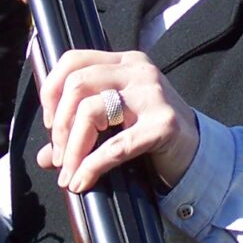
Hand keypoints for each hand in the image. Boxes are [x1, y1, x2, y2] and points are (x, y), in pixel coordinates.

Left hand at [38, 49, 198, 192]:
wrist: (199, 153)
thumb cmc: (151, 135)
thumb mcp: (114, 125)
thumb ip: (79, 133)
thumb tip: (44, 157)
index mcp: (125, 62)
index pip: (73, 60)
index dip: (52, 91)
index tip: (50, 124)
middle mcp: (138, 71)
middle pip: (77, 85)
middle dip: (60, 127)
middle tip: (59, 157)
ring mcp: (153, 95)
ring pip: (91, 111)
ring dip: (72, 149)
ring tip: (69, 173)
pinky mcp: (164, 125)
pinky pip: (116, 146)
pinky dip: (92, 166)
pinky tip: (83, 182)